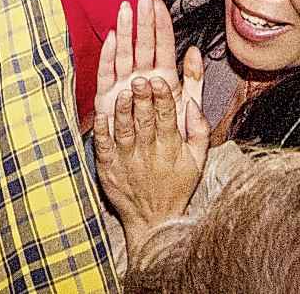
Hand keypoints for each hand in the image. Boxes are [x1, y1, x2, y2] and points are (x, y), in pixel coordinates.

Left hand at [93, 74, 208, 255]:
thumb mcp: (198, 159)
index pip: (167, 118)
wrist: (154, 221)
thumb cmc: (177, 186)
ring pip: (124, 131)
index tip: (159, 81)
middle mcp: (148, 152)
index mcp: (170, 147)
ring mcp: (126, 160)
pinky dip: (101, 132)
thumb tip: (193, 102)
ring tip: (122, 93)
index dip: (163, 99)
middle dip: (142, 99)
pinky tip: (100, 116)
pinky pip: (104, 147)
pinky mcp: (108, 168)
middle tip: (139, 79)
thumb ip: (199, 128)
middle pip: (145, 121)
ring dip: (122, 112)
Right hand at [95, 0, 205, 135]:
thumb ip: (194, 83)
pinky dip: (109, 58)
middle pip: (142, 46)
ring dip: (125, 33)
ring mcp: (123, 90)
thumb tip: (194, 51)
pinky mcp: (107, 104)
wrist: (149, 183)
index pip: (163, 46)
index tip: (160, 3)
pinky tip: (112, 38)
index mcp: (163, 82)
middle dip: (143, 21)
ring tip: (126, 11)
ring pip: (124, 56)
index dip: (162, 25)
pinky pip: (108, 78)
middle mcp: (141, 81)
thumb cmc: (168, 145)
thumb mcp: (190, 115)